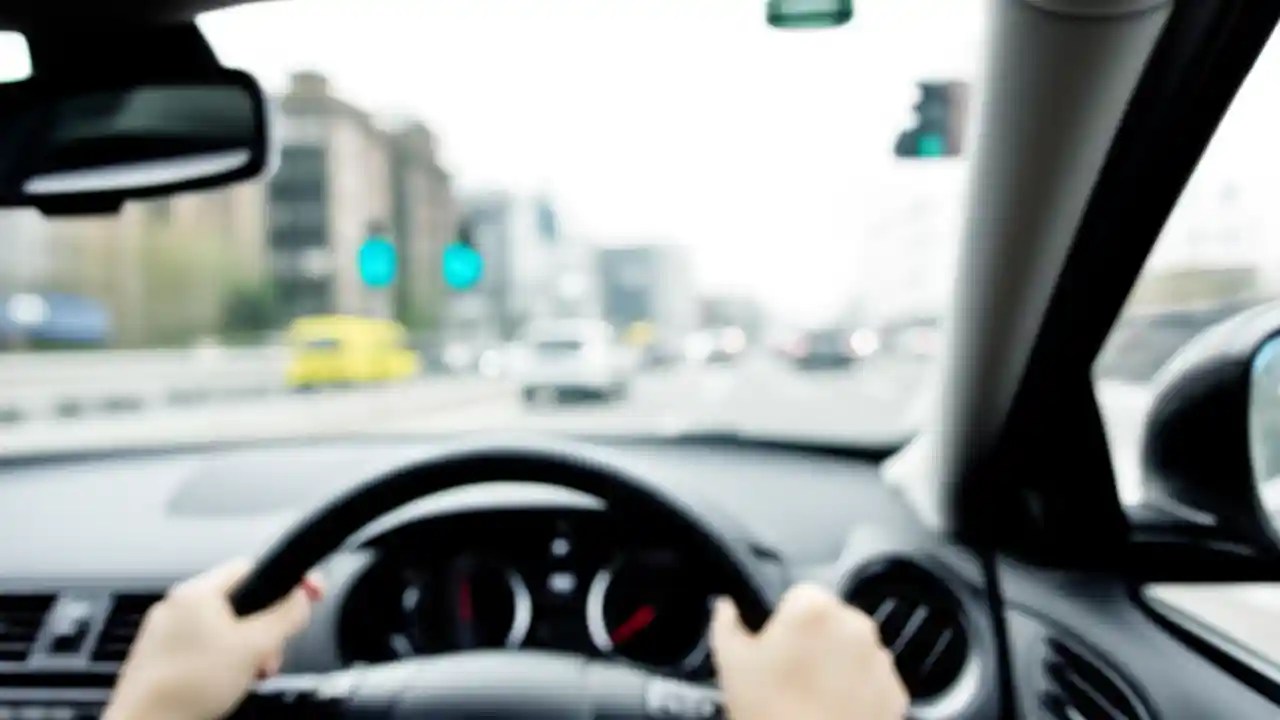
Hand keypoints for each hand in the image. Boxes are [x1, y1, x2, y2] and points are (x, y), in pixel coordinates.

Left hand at [102, 558, 323, 719]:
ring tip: (246, 674)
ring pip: (222, 627)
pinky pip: (202, 647)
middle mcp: (176, 606)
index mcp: (196, 592)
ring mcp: (164, 632)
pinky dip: (221, 660)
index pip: (250, 567)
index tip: (306, 594)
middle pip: (239, 602)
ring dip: (244, 648)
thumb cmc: (189, 687)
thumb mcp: (256, 647)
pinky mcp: (159, 657)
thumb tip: (302, 596)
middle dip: (263, 628)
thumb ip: (286, 615)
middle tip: (269, 654)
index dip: (284, 581)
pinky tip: (224, 682)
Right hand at [711, 583, 908, 719]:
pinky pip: (873, 679)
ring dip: (838, 662)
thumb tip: (725, 607)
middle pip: (832, 619)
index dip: (785, 619)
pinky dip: (859, 689)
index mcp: (814, 608)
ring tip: (811, 696)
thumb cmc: (768, 714)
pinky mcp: (896, 692)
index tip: (777, 644)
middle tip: (791, 673)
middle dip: (815, 639)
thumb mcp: (730, 663)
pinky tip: (833, 709)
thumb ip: (726, 622)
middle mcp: (855, 626)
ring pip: (854, 648)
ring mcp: (880, 660)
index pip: (800, 594)